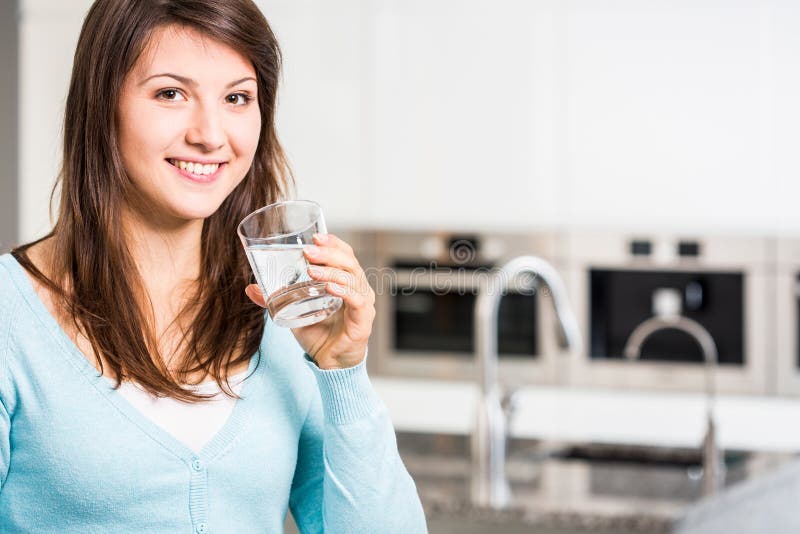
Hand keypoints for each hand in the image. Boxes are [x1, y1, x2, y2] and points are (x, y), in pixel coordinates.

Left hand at [245, 233, 375, 368]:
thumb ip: (276, 299)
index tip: (315, 236)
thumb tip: (250, 288)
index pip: (345, 254)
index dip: (333, 243)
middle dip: (329, 253)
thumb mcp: (294, 312)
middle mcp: (358, 288)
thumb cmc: (318, 333)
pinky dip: (344, 291)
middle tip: (308, 251)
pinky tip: (330, 288)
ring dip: (331, 271)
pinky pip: (356, 300)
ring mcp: (363, 302)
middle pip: (349, 262)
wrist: (329, 362)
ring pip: (352, 278)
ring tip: (312, 270)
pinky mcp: (363, 319)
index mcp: (346, 281)